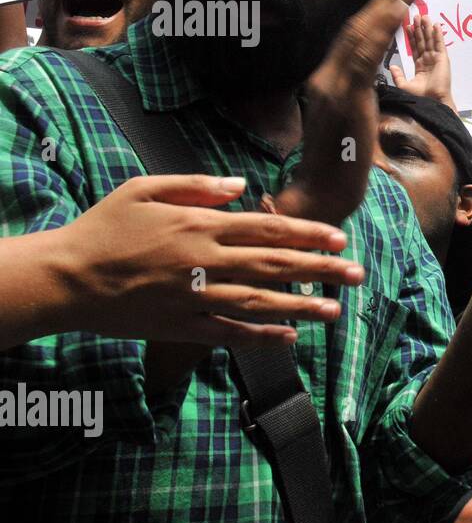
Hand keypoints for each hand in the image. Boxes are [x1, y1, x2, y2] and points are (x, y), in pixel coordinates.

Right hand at [54, 175, 362, 347]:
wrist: (65, 278)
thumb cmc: (104, 227)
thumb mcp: (145, 189)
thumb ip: (198, 185)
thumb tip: (242, 186)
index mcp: (200, 225)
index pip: (267, 228)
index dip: (307, 233)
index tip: (339, 238)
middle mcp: (204, 262)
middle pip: (275, 264)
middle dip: (321, 269)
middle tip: (357, 274)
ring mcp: (195, 298)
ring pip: (260, 302)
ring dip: (303, 306)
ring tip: (337, 310)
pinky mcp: (181, 326)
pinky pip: (229, 333)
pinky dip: (261, 336)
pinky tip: (290, 337)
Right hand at [274, 0, 424, 226]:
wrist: (321, 194)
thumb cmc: (337, 167)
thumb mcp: (346, 122)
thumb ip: (352, 97)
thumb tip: (364, 81)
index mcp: (324, 82)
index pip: (350, 39)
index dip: (375, 14)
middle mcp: (325, 78)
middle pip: (356, 28)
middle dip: (386, 0)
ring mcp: (333, 87)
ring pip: (361, 35)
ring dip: (390, 7)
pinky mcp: (346, 99)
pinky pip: (366, 56)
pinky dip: (384, 30)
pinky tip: (401, 12)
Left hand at [391, 14, 454, 108]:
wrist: (432, 103)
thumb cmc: (421, 98)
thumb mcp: (404, 86)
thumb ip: (398, 76)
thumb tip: (392, 66)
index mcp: (420, 66)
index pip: (415, 48)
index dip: (412, 37)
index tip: (408, 26)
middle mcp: (428, 61)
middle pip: (423, 41)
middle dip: (419, 29)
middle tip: (416, 16)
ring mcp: (436, 59)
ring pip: (430, 40)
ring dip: (427, 28)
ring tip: (424, 16)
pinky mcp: (443, 59)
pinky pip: (440, 44)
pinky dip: (438, 34)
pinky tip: (436, 25)